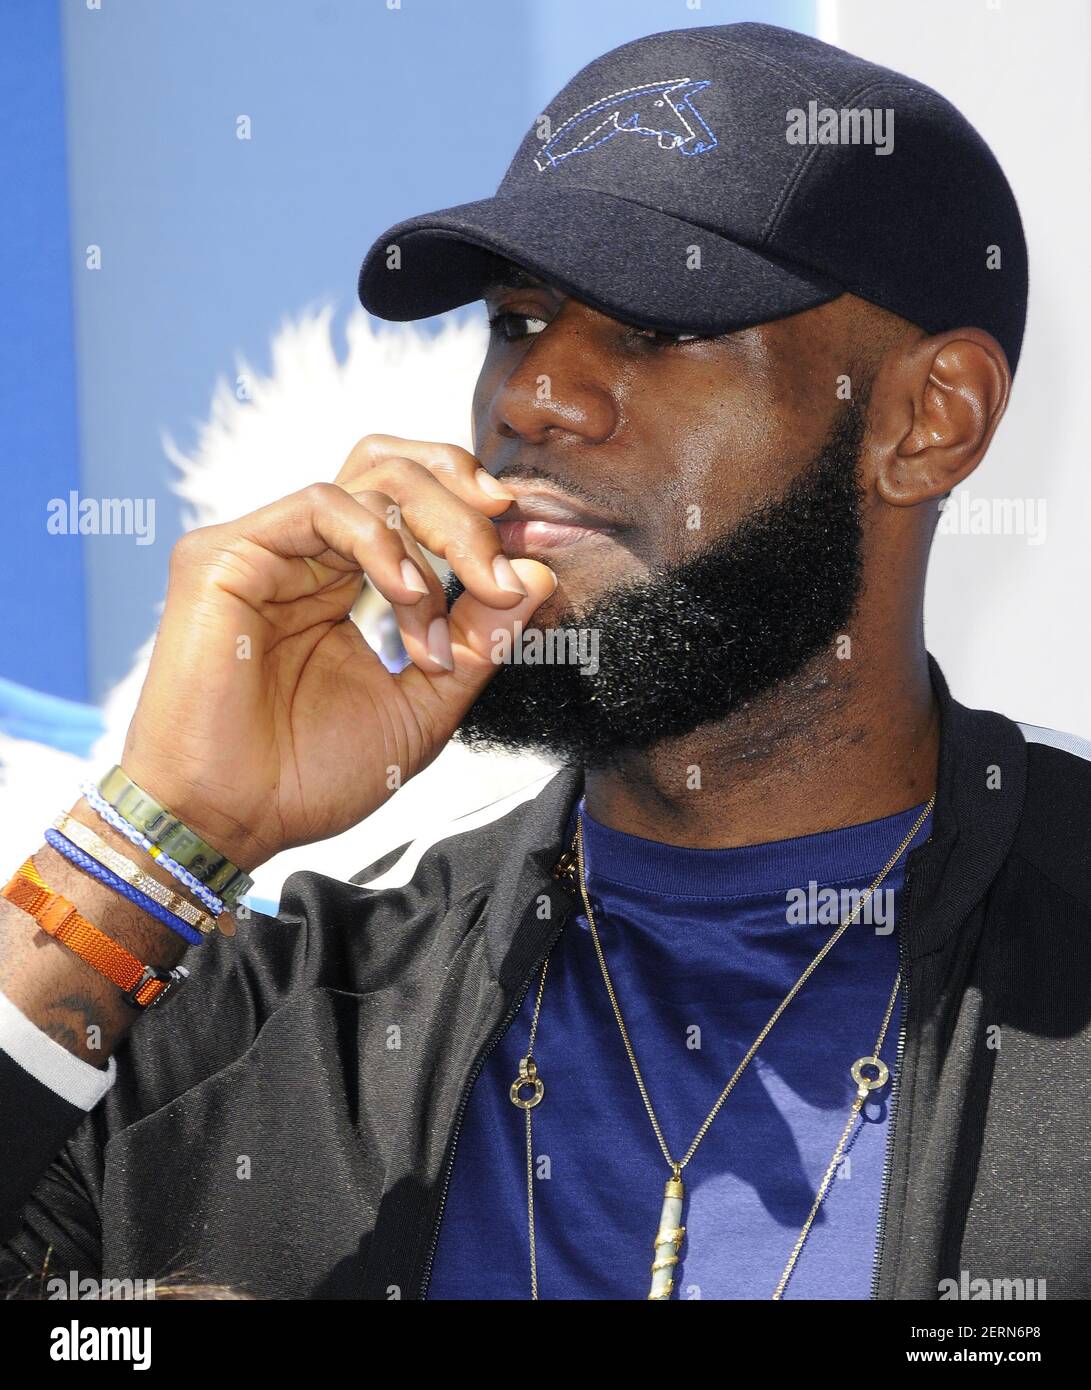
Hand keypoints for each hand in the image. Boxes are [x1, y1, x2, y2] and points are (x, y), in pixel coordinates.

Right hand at [119, 436, 552, 868]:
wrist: (235, 823)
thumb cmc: (309, 777)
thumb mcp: (422, 706)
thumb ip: (478, 643)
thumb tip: (536, 576)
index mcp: (344, 580)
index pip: (414, 501)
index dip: (475, 515)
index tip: (525, 566)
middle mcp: (304, 553)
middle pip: (397, 469)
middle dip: (466, 512)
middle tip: (500, 574)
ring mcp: (265, 547)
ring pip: (370, 477)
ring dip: (433, 538)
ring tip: (441, 621)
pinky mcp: (225, 553)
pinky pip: (323, 506)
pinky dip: (382, 542)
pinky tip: (410, 595)